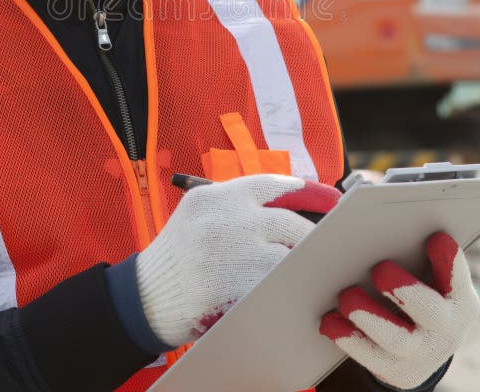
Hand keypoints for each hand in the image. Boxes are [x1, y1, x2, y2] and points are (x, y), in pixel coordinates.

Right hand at [136, 174, 339, 347]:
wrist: (146, 294)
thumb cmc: (179, 254)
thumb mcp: (200, 214)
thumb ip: (238, 206)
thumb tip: (291, 209)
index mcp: (218, 196)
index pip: (274, 184)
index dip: (311, 191)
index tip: (334, 201)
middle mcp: (225, 218)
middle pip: (289, 222)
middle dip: (311, 236)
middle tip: (328, 245)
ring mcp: (230, 252)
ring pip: (287, 254)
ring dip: (301, 263)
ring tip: (309, 267)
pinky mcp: (233, 285)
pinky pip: (275, 283)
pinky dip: (287, 285)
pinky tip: (292, 288)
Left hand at [319, 232, 479, 389]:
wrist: (422, 344)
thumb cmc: (418, 290)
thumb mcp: (426, 273)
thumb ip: (413, 252)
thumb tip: (383, 226)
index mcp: (459, 299)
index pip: (458, 279)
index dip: (450, 261)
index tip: (436, 237)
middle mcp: (448, 329)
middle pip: (430, 311)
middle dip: (404, 290)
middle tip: (379, 269)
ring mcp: (423, 354)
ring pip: (398, 339)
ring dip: (370, 317)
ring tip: (346, 297)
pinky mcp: (398, 371)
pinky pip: (372, 358)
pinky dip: (349, 338)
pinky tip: (329, 322)